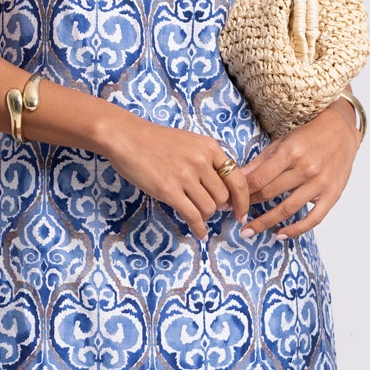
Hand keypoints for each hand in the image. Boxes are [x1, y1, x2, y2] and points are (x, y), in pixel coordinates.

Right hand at [97, 107, 249, 241]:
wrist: (126, 137)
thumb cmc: (155, 141)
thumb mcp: (189, 142)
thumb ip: (207, 161)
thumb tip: (223, 190)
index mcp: (210, 148)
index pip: (238, 179)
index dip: (243, 200)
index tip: (241, 212)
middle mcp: (201, 161)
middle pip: (223, 197)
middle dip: (218, 207)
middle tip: (208, 209)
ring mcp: (185, 176)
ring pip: (209, 208)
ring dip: (205, 215)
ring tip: (195, 214)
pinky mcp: (168, 190)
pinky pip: (192, 215)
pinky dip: (198, 228)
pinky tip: (198, 232)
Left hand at [239, 97, 361, 240]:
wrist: (342, 131)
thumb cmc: (308, 136)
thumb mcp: (282, 142)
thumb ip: (260, 162)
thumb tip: (237, 178)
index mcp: (290, 152)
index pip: (259, 178)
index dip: (241, 192)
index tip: (229, 201)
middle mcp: (306, 169)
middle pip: (270, 194)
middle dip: (249, 206)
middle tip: (234, 216)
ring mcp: (320, 184)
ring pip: (287, 209)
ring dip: (265, 223)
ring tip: (247, 232)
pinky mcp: (332, 195)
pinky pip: (313, 219)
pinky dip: (296, 230)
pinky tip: (280, 235)